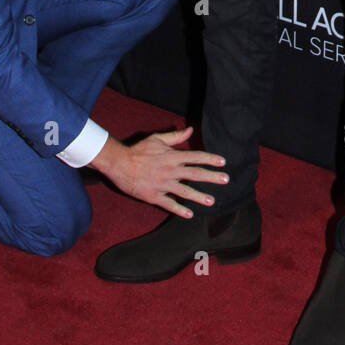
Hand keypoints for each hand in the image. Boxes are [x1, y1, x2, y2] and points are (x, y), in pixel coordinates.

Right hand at [91, 128, 228, 217]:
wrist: (119, 163)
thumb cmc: (138, 150)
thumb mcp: (157, 139)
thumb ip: (175, 137)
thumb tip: (190, 129)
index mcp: (171, 156)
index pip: (195, 157)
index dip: (210, 159)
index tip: (223, 162)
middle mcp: (170, 170)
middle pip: (195, 174)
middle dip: (211, 177)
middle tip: (225, 180)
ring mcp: (162, 184)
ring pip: (185, 191)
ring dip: (199, 196)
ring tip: (212, 201)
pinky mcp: (153, 196)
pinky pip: (169, 204)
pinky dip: (180, 210)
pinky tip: (189, 214)